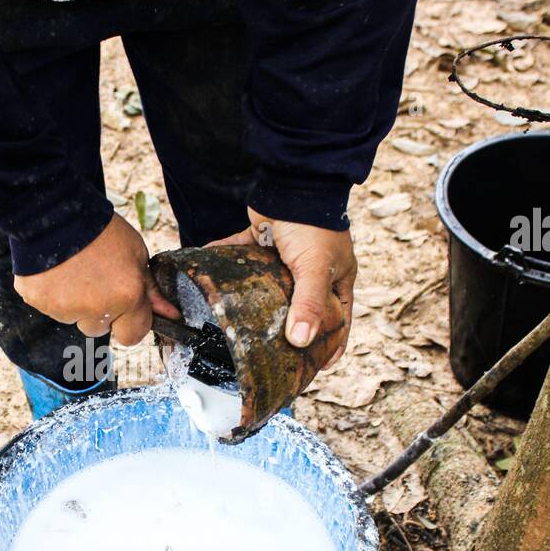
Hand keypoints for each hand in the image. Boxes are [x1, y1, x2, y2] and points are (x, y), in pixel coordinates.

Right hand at [14, 213, 179, 345]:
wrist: (56, 212)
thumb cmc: (101, 230)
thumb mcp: (136, 254)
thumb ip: (150, 289)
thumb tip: (170, 314)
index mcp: (127, 297)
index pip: (133, 335)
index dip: (129, 321)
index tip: (124, 306)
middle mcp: (97, 309)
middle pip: (100, 329)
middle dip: (100, 313)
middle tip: (95, 280)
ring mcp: (65, 309)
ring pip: (74, 319)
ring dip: (75, 304)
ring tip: (74, 271)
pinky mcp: (39, 302)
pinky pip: (50, 308)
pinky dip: (52, 294)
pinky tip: (56, 271)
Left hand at [211, 208, 356, 368]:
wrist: (291, 182)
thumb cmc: (313, 225)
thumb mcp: (314, 268)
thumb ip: (308, 304)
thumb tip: (300, 342)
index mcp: (336, 278)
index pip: (340, 320)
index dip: (332, 344)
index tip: (317, 368)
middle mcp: (313, 270)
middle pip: (303, 308)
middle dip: (290, 330)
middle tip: (275, 354)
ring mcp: (287, 257)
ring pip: (272, 289)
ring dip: (257, 303)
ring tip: (240, 327)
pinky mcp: (263, 242)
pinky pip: (243, 259)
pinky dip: (227, 267)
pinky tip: (210, 282)